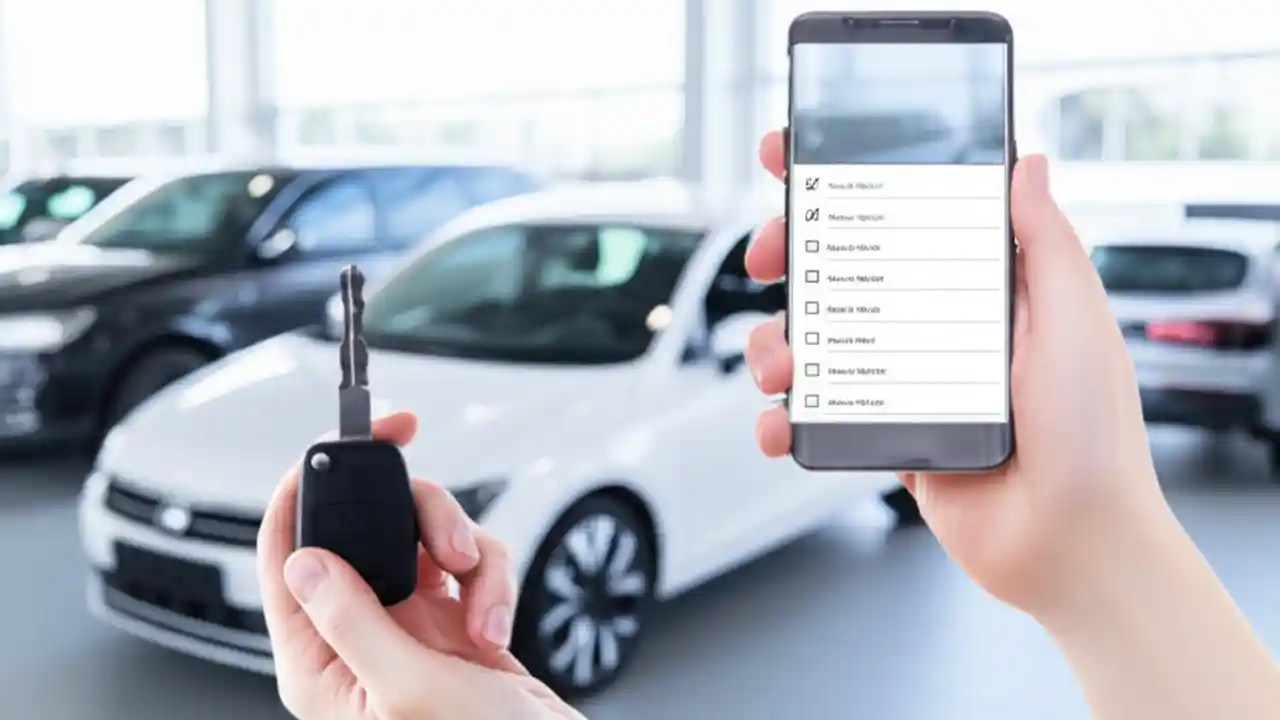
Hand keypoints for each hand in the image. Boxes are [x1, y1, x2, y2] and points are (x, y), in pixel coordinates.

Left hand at [258, 412, 582, 719]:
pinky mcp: (455, 621)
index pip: (287, 560)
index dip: (304, 491)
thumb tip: (305, 560)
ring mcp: (409, 626)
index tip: (339, 445)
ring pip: (426, 538)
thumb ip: (352, 618)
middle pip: (369, 530)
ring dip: (467, 555)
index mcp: (320, 662)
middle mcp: (358, 637)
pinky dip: (494, 581)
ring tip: (481, 597)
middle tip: (449, 529)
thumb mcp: (407, 687)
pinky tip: (497, 624)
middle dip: (419, 520)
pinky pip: (471, 563)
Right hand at [745, 130, 1168, 617]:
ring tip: (779, 364)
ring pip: (819, 345)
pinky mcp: (888, 440)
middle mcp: (939, 333)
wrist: (1071, 546)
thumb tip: (1025, 164)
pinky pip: (821, 420)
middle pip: (846, 274)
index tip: (796, 161)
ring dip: (777, 343)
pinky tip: (781, 426)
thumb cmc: (1094, 438)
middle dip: (793, 256)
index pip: (907, 219)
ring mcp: (907, 387)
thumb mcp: (1077, 321)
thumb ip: (1046, 243)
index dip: (850, 184)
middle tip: (769, 257)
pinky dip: (785, 422)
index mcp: (984, 293)